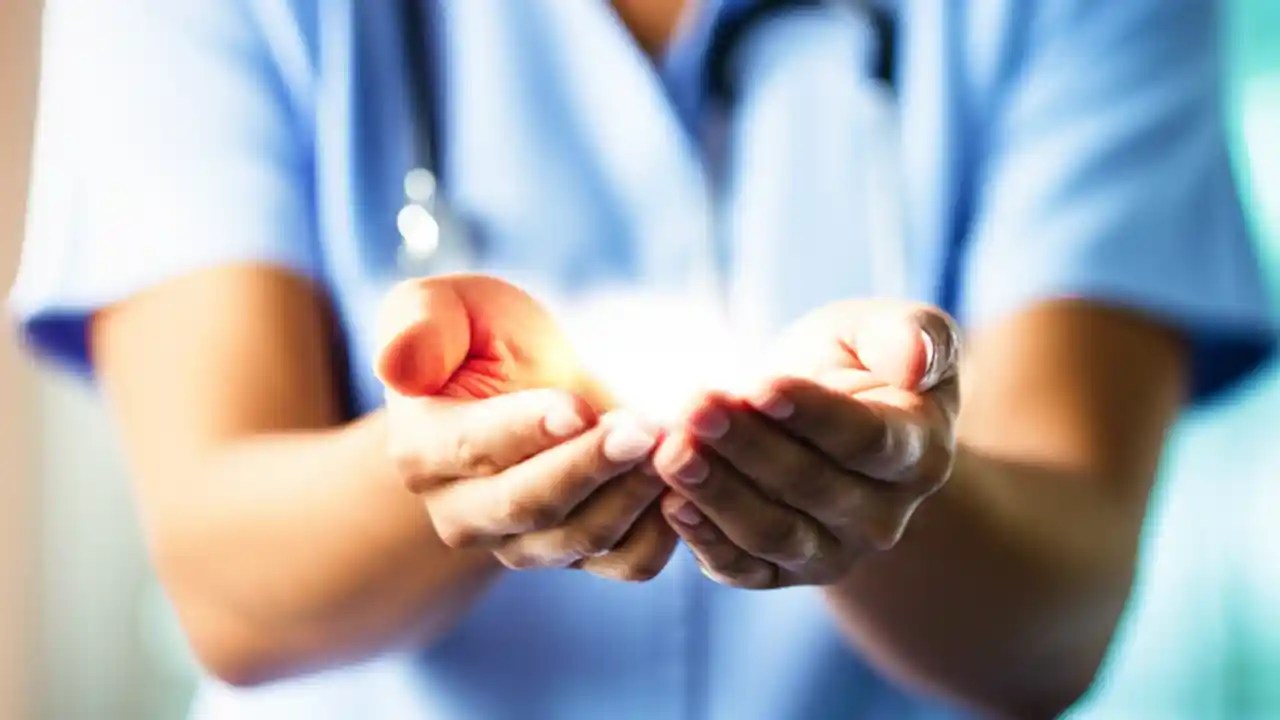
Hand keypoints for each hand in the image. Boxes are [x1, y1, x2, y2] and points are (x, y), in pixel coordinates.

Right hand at [376, 274, 676, 579]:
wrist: (524, 383)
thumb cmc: (483, 337)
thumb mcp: (445, 307)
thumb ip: (416, 326)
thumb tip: (397, 367)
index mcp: (421, 450)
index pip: (473, 449)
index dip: (526, 429)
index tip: (578, 406)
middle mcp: (464, 512)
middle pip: (528, 505)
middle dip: (589, 466)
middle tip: (643, 428)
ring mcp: (524, 543)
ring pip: (581, 539)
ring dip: (633, 493)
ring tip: (673, 444)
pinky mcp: (583, 555)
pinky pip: (628, 562)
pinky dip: (664, 529)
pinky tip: (686, 478)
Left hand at [653, 301, 960, 588]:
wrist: (824, 416)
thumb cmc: (858, 362)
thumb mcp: (883, 330)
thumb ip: (914, 333)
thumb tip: (917, 359)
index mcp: (919, 453)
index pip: (864, 438)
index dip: (810, 414)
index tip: (757, 386)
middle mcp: (882, 516)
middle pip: (811, 486)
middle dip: (747, 445)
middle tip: (695, 408)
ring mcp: (834, 551)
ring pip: (774, 532)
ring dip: (718, 492)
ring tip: (673, 451)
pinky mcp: (782, 572)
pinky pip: (744, 568)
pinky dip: (706, 541)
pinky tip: (671, 503)